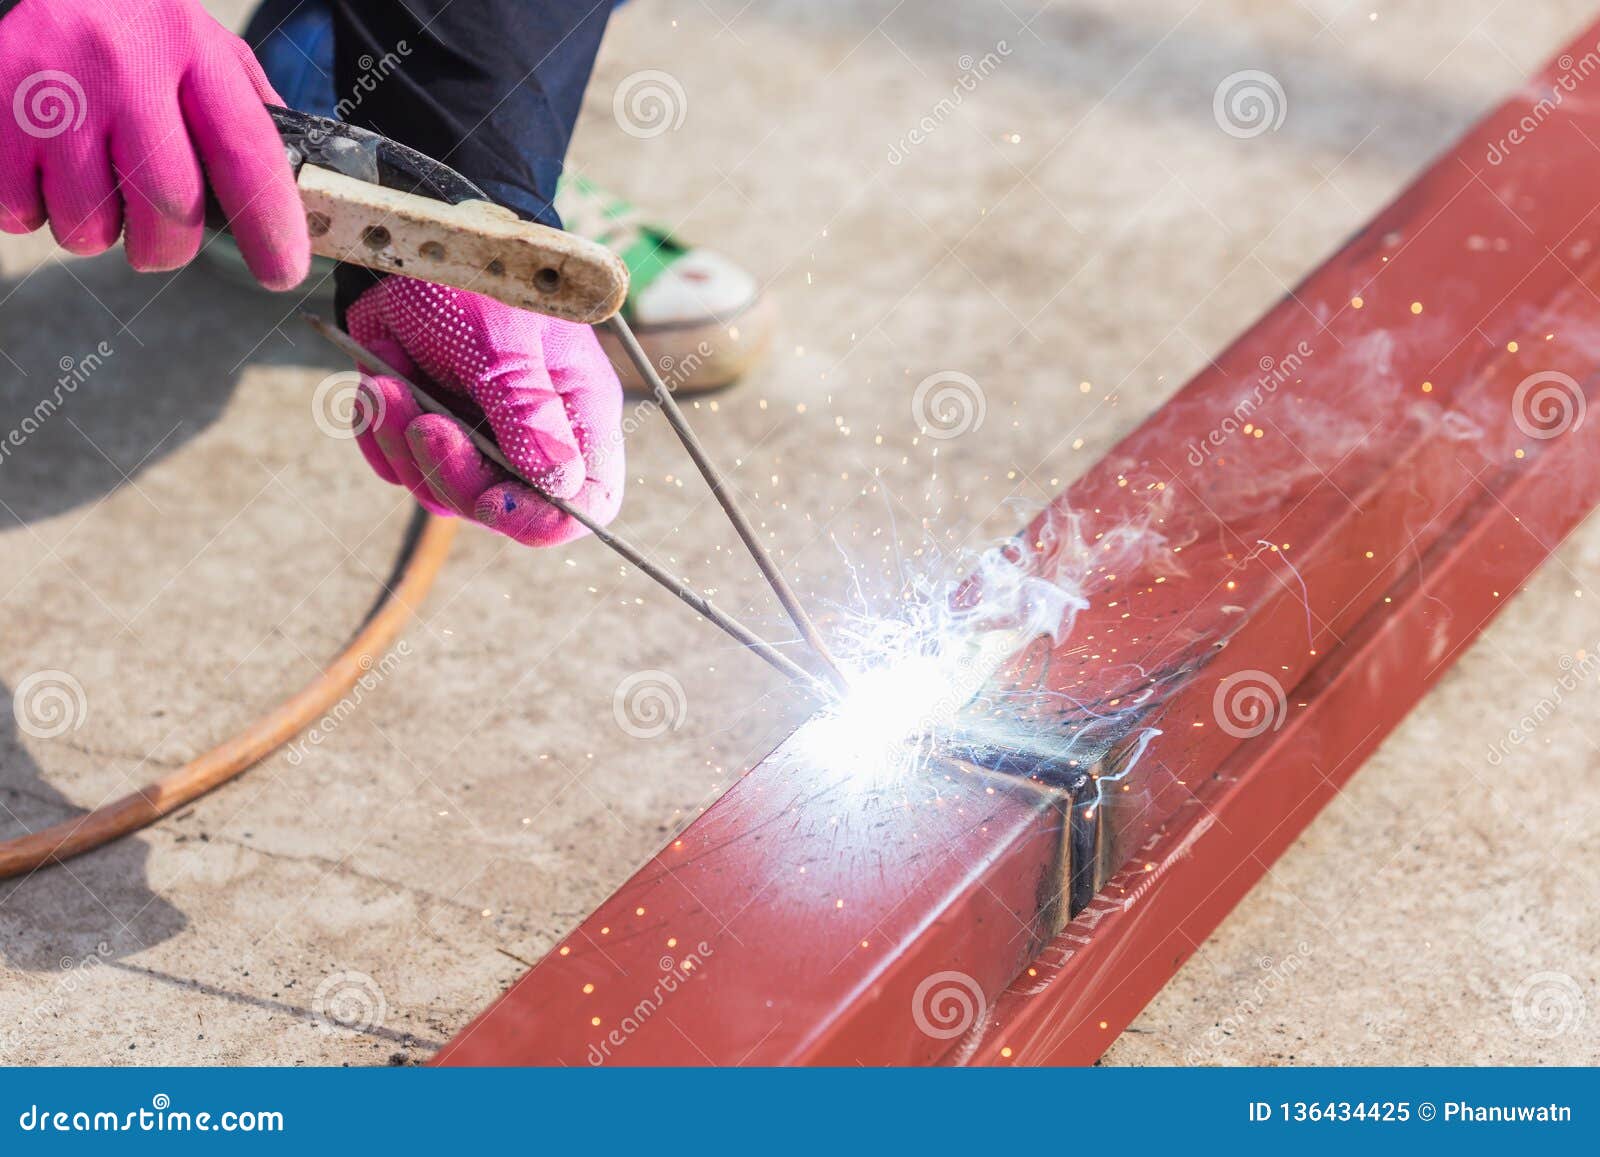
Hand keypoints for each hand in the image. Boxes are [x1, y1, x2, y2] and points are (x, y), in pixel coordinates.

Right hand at [0, 0, 308, 287]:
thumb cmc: (142, 29)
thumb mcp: (210, 49)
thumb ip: (251, 112)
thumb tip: (296, 195)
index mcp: (194, 52)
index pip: (246, 152)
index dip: (270, 225)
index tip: (282, 275)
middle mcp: (124, 66)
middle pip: (169, 205)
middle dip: (168, 249)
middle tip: (160, 245)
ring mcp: (54, 89)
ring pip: (88, 223)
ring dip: (95, 231)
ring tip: (91, 185)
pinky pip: (21, 211)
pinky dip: (34, 213)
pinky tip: (43, 170)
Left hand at [346, 277, 624, 546]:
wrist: (411, 246)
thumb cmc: (479, 283)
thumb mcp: (506, 346)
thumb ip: (529, 416)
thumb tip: (562, 489)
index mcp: (577, 418)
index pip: (585, 502)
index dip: (543, 519)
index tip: (493, 498)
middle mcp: (532, 440)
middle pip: (501, 510)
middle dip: (453, 473)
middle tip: (423, 421)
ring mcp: (477, 442)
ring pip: (439, 494)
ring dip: (403, 443)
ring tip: (386, 381)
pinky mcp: (425, 434)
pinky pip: (395, 466)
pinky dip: (378, 429)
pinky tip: (378, 379)